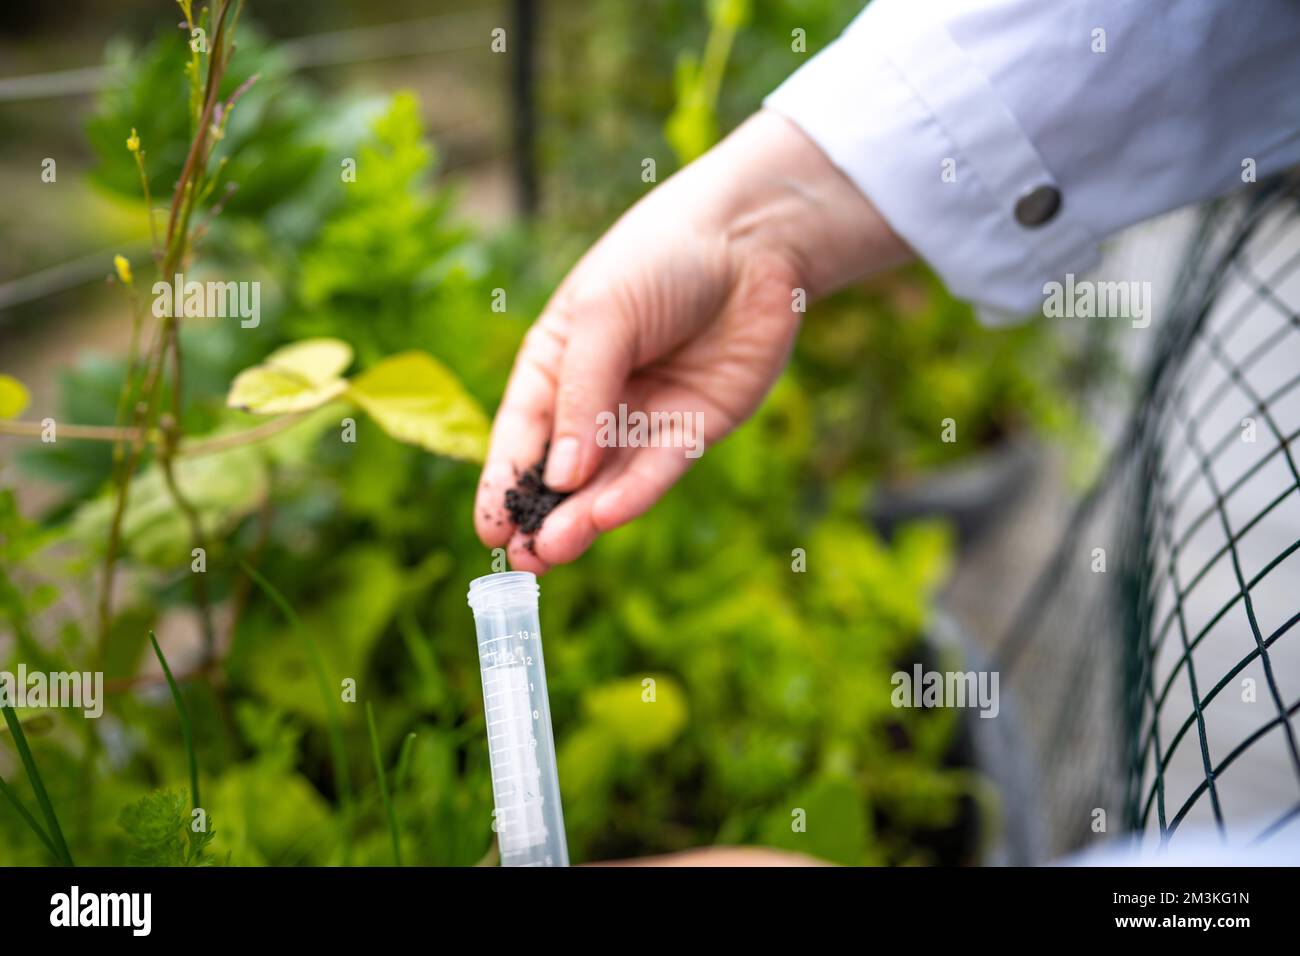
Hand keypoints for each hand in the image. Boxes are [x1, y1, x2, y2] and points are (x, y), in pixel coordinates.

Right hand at [474, 110, 909, 571]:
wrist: (753, 237)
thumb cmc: (661, 257)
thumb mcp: (604, 316)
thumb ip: (583, 397)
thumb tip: (562, 478)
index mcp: (556, 362)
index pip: (521, 432)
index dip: (503, 481)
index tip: (488, 529)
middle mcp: (597, 397)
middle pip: (563, 469)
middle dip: (541, 515)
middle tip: (524, 560)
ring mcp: (645, 416)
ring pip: (608, 480)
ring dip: (582, 517)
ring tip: (556, 550)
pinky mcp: (693, 428)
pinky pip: (659, 470)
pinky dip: (634, 495)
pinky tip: (607, 516)